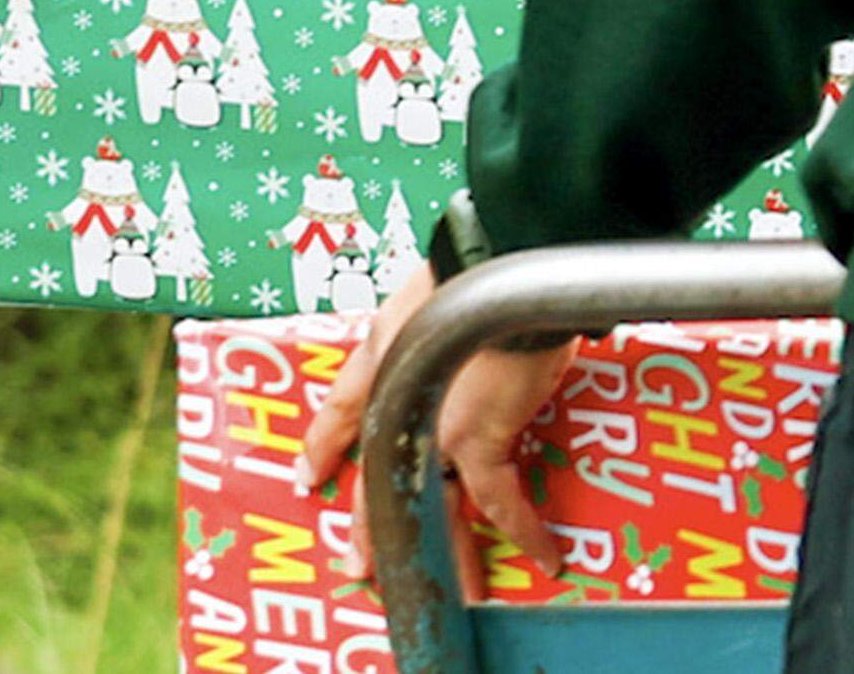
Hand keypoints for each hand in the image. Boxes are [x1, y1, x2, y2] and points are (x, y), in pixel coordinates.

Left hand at [300, 261, 579, 582]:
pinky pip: (501, 502)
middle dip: (369, 530)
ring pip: (432, 508)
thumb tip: (463, 322)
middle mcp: (399, 400)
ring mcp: (434, 428)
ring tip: (460, 592)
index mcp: (382, 354)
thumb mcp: (428, 292)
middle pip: (378, 479)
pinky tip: (544, 554)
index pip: (340, 409)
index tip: (308, 474)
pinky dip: (527, 531)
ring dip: (452, 556)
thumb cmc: (475, 266)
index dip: (322, 445)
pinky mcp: (477, 441)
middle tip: (361, 567)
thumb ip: (432, 322)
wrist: (499, 263)